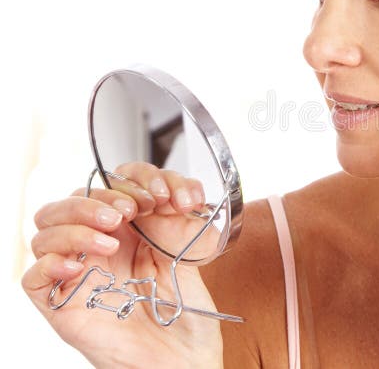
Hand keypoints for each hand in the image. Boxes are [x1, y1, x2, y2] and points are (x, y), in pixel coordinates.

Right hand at [21, 162, 222, 368]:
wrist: (183, 358)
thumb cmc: (186, 310)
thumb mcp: (194, 252)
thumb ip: (184, 219)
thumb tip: (176, 193)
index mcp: (130, 227)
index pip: (115, 182)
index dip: (135, 178)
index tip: (162, 193)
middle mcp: (99, 244)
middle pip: (72, 199)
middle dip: (98, 198)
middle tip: (128, 213)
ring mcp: (77, 272)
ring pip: (46, 229)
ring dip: (77, 225)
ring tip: (110, 242)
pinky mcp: (61, 305)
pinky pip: (33, 277)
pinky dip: (51, 263)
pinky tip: (79, 266)